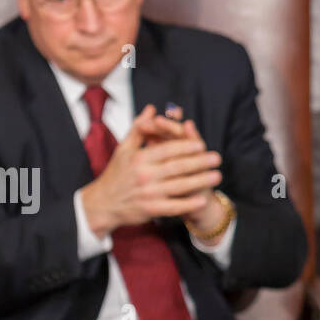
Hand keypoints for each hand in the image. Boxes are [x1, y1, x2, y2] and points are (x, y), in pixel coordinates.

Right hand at [79, 104, 221, 235]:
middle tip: (217, 158)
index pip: (167, 149)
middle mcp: (144, 175)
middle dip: (200, 162)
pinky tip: (202, 200)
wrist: (103, 203)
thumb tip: (152, 109)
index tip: (202, 144)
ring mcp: (148, 193)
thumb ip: (138, 128)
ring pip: (179, 186)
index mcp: (139, 158)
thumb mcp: (123, 149)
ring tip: (216, 175)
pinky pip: (173, 207)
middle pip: (177, 167)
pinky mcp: (150, 209)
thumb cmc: (116, 174)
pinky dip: (188, 204)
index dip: (185, 146)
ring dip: (200, 181)